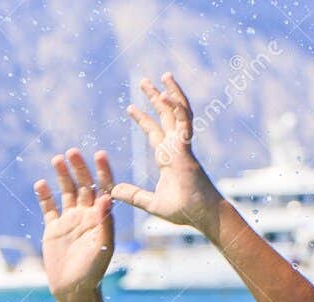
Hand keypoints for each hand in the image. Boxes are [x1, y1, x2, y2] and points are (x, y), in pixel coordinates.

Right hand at [35, 147, 114, 301]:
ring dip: (62, 176)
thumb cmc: (92, 272)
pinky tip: (40, 184)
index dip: (102, 171)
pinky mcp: (53, 229)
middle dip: (79, 168)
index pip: (104, 188)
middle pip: (83, 186)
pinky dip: (44, 196)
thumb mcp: (102, 247)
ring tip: (57, 159)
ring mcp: (69, 221)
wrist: (73, 290)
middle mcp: (86, 216)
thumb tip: (108, 197)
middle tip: (72, 152)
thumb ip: (105, 222)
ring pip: (66, 192)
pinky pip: (48, 208)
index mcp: (101, 218)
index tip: (99, 154)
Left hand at [113, 73, 222, 230]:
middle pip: (165, 115)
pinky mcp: (186, 148)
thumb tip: (113, 191)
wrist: (200, 215)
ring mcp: (182, 145)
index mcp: (167, 157)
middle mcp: (175, 147)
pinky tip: (166, 94)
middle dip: (155, 97)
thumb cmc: (182, 211)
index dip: (143, 119)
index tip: (131, 107)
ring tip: (162, 75)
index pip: (154, 132)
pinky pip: (183, 122)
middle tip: (144, 81)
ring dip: (170, 93)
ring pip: (177, 112)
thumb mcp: (150, 203)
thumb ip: (133, 195)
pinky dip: (177, 106)